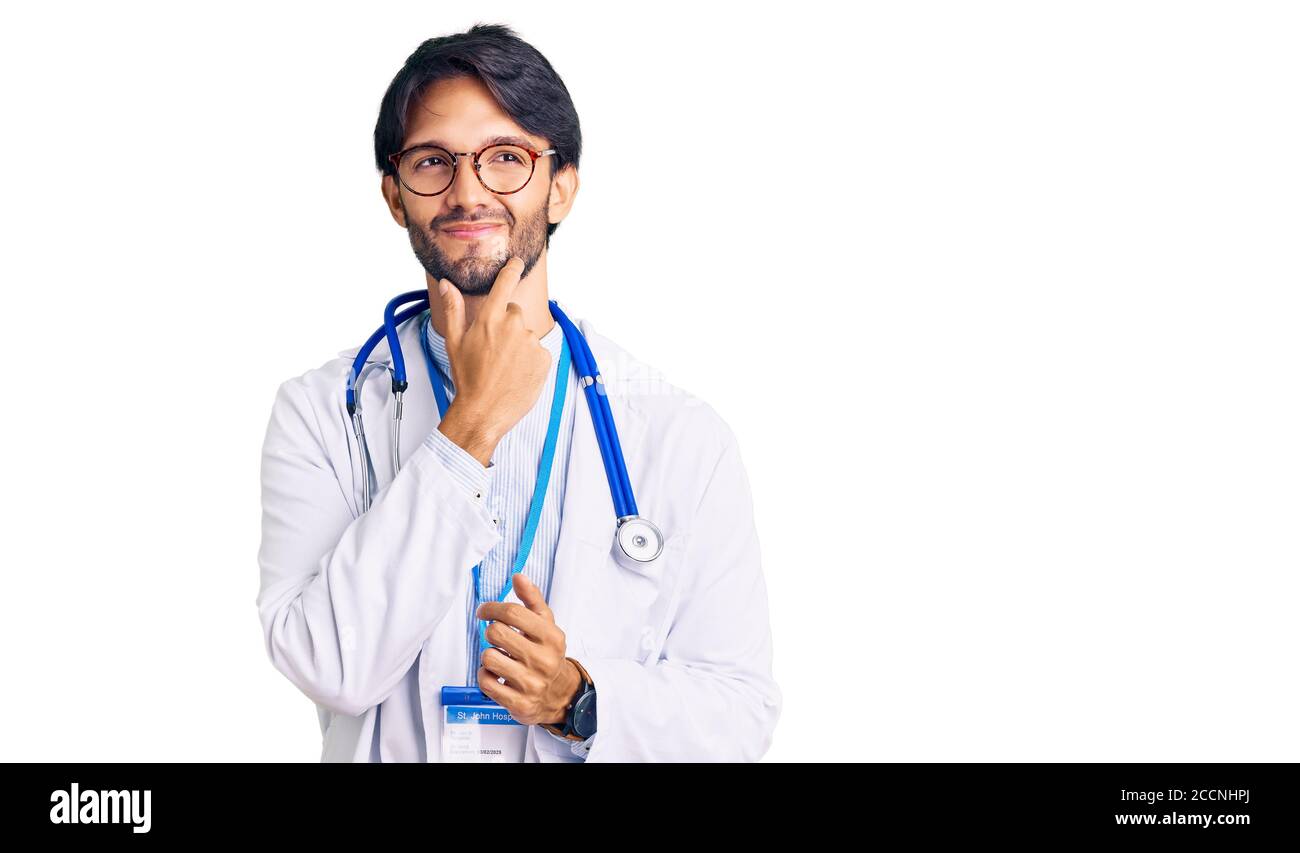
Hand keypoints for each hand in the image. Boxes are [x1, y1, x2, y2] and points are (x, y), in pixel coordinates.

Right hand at [435, 257, 550, 465]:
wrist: (483, 411)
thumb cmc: (467, 377)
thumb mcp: (454, 342)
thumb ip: (453, 309)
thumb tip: (446, 283)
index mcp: (490, 318)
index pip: (505, 283)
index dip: (511, 269)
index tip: (516, 261)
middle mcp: (513, 326)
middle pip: (515, 313)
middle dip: (507, 325)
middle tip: (494, 349)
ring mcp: (531, 342)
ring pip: (527, 334)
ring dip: (519, 345)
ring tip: (504, 366)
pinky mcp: (544, 358)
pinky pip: (538, 352)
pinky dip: (530, 360)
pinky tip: (516, 373)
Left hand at [476, 572, 583, 725]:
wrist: (560, 695)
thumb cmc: (547, 653)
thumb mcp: (546, 624)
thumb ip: (532, 599)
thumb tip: (518, 576)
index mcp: (551, 637)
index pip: (513, 612)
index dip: (492, 608)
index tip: (484, 611)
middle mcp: (543, 660)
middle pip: (496, 633)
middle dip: (490, 632)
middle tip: (496, 636)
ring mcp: (531, 683)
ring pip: (488, 657)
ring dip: (488, 655)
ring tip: (500, 657)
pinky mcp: (518, 703)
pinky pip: (486, 682)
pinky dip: (485, 676)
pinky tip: (496, 674)